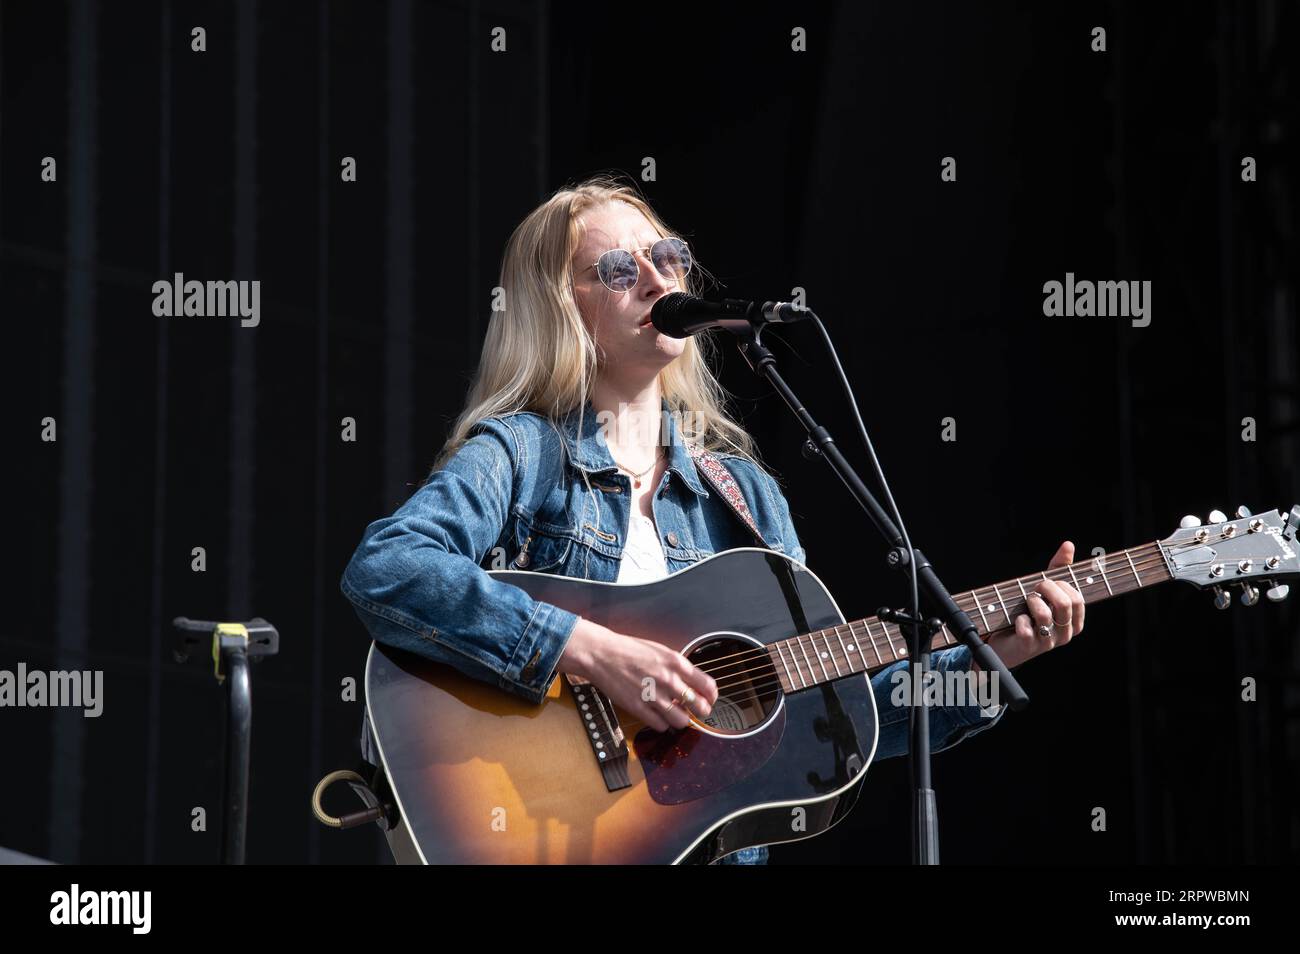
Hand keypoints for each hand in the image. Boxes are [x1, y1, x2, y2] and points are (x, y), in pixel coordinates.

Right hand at [559, 618, 718, 731]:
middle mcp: (668, 680)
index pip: (708, 686)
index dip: (712, 697)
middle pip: (700, 707)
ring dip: (681, 719)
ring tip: (675, 714)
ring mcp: (654, 696)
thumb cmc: (629, 650)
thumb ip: (679, 668)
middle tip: (697, 711)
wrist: (602, 654)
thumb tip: (692, 684)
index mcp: (676, 663)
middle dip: (701, 712)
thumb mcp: (661, 651)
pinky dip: (662, 724)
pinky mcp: (639, 708)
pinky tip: (658, 715)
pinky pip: (661, 726)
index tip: (710, 700)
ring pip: (682, 721)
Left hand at [972, 540, 1084, 671]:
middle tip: (1034, 588)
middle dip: (1046, 588)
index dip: (1060, 584)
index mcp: (1073, 621)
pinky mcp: (1028, 648)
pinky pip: (1026, 629)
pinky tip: (1016, 619)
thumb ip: (1058, 568)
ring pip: (1045, 614)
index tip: (1046, 582)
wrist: (1005, 642)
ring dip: (1031, 601)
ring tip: (1025, 602)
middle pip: (1065, 604)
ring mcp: (1047, 642)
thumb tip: (1068, 545)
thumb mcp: (1045, 589)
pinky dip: (1019, 619)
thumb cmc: (1028, 612)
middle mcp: (1064, 634)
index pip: (1077, 598)